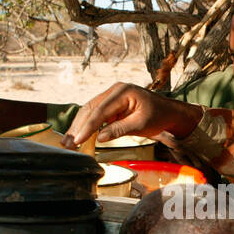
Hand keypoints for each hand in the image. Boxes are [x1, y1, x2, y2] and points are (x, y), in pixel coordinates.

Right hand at [62, 82, 202, 148]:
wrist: (167, 112)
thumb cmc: (158, 116)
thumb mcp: (141, 124)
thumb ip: (120, 129)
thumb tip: (100, 137)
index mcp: (122, 91)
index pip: (100, 110)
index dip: (88, 127)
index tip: (78, 140)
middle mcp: (114, 91)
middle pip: (90, 108)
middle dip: (77, 127)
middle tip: (67, 143)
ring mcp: (110, 96)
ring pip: (89, 111)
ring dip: (78, 127)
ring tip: (68, 142)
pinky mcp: (110, 105)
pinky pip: (94, 115)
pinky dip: (85, 126)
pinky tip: (78, 137)